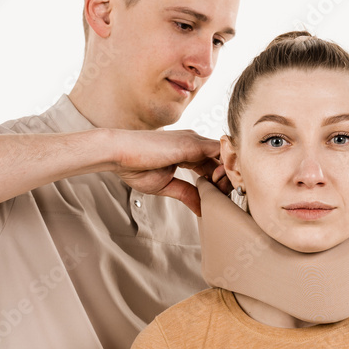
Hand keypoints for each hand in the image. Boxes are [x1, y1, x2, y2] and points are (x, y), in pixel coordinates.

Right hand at [112, 129, 233, 215]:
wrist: (118, 154)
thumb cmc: (135, 167)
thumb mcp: (166, 185)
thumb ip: (186, 193)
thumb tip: (202, 208)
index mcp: (188, 150)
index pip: (215, 164)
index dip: (220, 180)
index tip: (218, 196)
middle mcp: (194, 142)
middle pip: (224, 158)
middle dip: (228, 178)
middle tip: (222, 196)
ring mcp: (194, 141)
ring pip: (226, 153)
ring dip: (229, 173)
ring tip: (222, 191)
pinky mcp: (192, 143)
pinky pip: (221, 150)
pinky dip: (226, 165)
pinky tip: (222, 182)